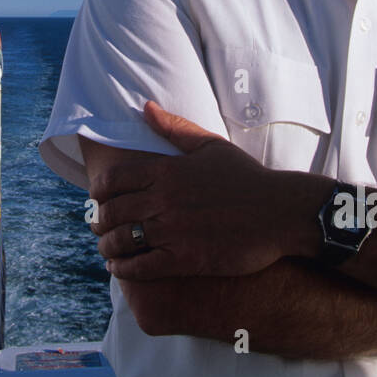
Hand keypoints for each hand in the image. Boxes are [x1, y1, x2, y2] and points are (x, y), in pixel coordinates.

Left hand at [88, 101, 291, 280]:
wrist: (281, 213)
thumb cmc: (247, 178)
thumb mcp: (210, 145)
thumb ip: (174, 127)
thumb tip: (145, 107)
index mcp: (166, 171)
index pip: (113, 180)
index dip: (97, 192)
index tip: (96, 200)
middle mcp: (164, 199)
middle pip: (112, 212)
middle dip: (98, 222)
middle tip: (97, 228)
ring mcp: (173, 230)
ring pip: (122, 240)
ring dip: (107, 247)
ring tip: (105, 250)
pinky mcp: (186, 259)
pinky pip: (141, 267)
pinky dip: (124, 269)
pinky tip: (119, 269)